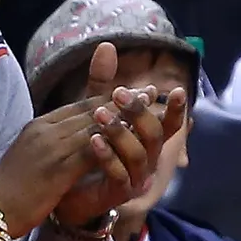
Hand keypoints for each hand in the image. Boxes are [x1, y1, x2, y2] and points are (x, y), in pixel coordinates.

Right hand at [0, 44, 184, 234]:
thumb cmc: (10, 188)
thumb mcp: (31, 156)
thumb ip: (51, 142)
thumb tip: (73, 138)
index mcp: (39, 126)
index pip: (79, 105)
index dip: (108, 98)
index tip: (131, 93)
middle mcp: (45, 130)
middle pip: (90, 110)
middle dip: (121, 102)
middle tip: (149, 95)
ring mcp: (51, 147)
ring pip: (94, 126)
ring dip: (124, 120)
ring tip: (148, 114)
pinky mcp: (57, 168)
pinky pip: (92, 151)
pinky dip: (113, 145)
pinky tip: (133, 145)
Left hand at [49, 44, 188, 228]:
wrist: (63, 192)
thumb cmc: (84, 152)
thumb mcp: (93, 113)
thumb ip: (102, 85)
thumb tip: (106, 45)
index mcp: (146, 141)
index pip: (169, 124)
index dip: (176, 109)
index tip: (176, 90)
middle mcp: (147, 160)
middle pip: (156, 135)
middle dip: (139, 113)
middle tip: (119, 94)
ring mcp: (135, 179)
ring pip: (139, 154)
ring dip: (121, 132)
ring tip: (99, 116)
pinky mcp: (118, 195)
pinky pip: (119, 175)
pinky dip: (108, 157)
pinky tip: (93, 141)